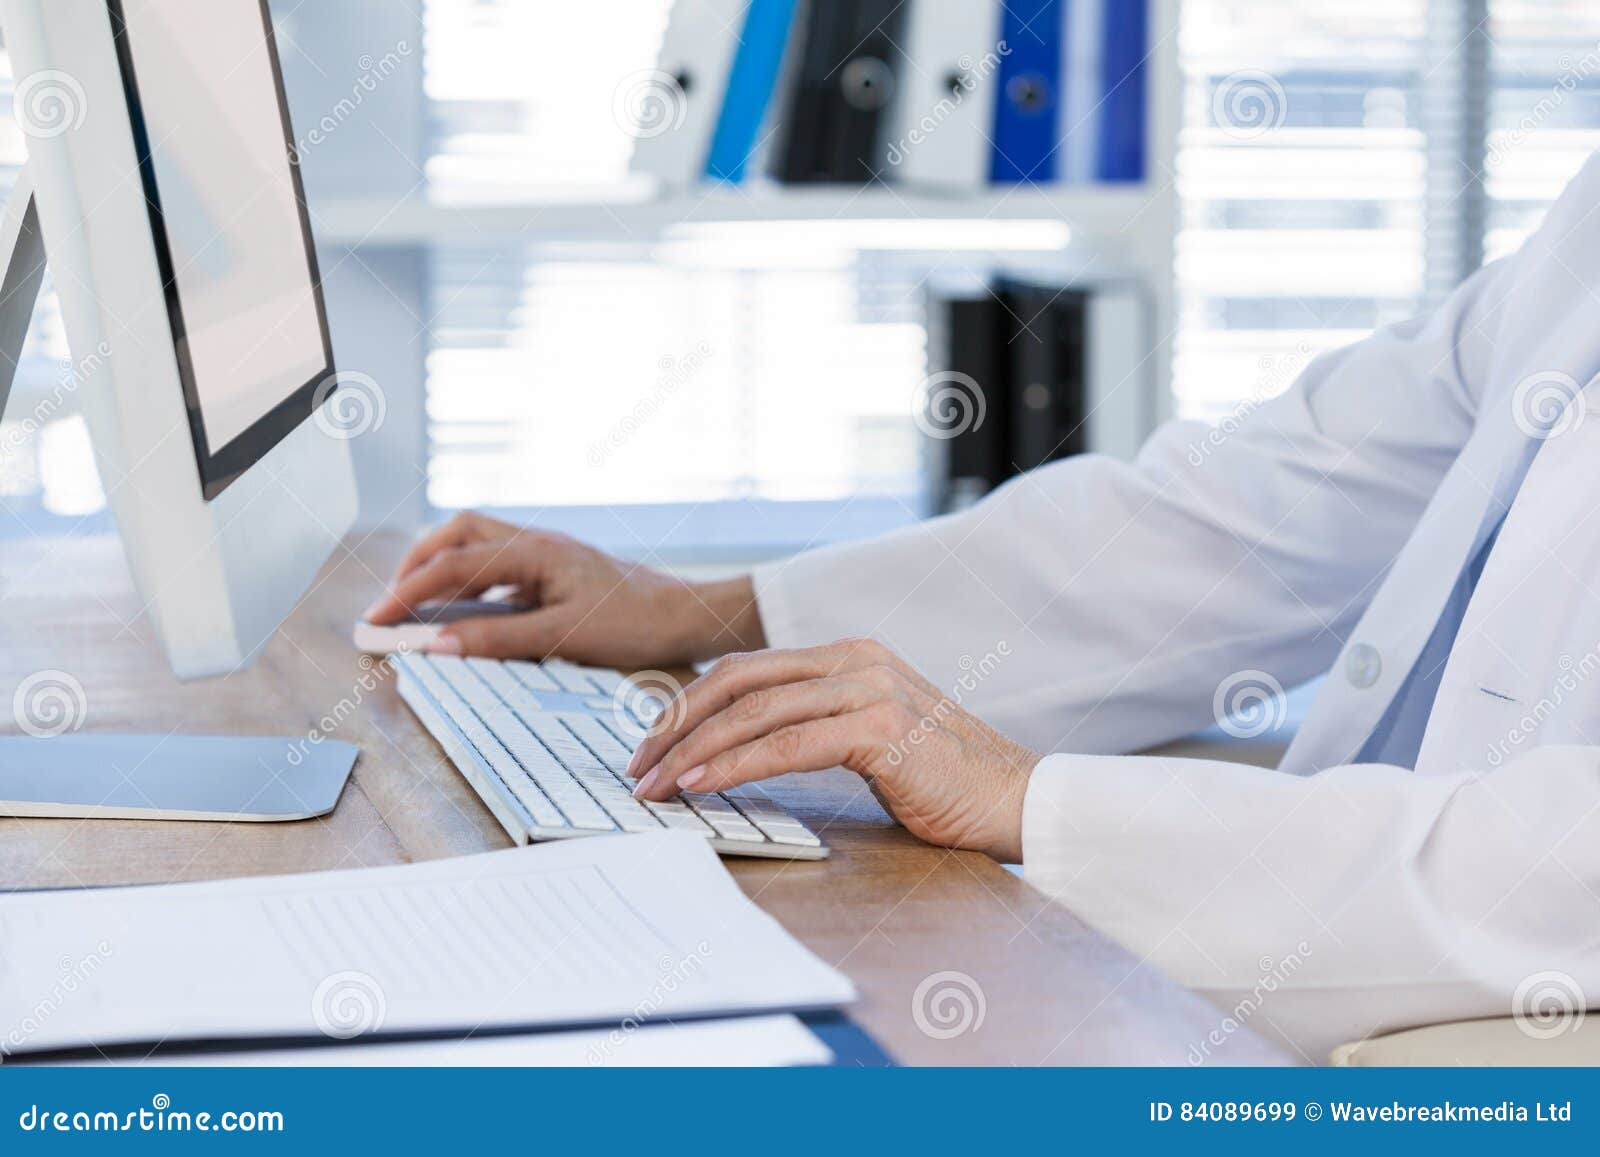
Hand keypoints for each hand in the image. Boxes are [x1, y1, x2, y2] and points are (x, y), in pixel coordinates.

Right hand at [364, 512, 765, 665]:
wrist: (688, 615)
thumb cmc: (637, 623)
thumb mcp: (564, 636)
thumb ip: (499, 639)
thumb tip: (438, 643)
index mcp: (534, 551)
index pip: (453, 564)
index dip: (409, 592)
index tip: (376, 620)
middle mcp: (537, 542)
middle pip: (458, 534)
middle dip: (418, 564)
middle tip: (391, 604)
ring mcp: (548, 554)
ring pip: (478, 545)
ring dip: (444, 569)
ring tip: (418, 604)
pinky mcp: (558, 571)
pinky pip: (501, 567)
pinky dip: (473, 585)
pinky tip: (469, 614)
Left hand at [626, 638, 1038, 860]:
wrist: (1015, 800)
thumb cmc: (940, 781)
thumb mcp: (866, 738)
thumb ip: (812, 726)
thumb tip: (732, 748)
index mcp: (848, 655)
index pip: (746, 669)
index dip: (688, 704)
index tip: (651, 746)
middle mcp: (856, 659)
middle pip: (738, 680)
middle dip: (676, 724)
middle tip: (638, 767)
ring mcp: (871, 687)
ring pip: (756, 711)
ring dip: (694, 751)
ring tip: (657, 785)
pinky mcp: (883, 727)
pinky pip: (789, 743)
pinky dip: (737, 764)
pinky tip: (704, 784)